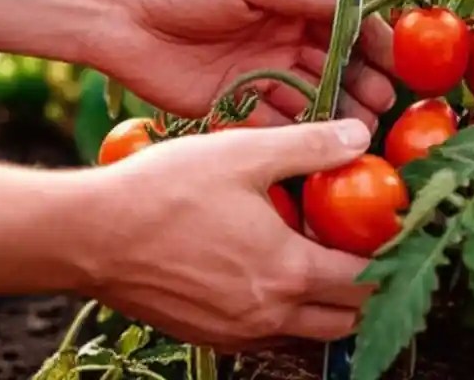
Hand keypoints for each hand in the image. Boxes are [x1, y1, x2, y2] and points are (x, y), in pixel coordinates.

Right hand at [74, 119, 373, 351]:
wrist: (88, 235)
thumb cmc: (159, 191)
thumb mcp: (239, 153)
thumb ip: (307, 147)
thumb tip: (360, 137)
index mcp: (289, 269)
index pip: (368, 279)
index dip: (384, 254)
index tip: (382, 229)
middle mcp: (270, 312)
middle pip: (347, 318)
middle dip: (361, 288)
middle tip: (350, 247)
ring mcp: (237, 330)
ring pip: (306, 333)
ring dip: (318, 304)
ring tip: (303, 260)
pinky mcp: (205, 335)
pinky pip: (262, 335)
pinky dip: (274, 312)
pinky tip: (251, 273)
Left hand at [105, 0, 395, 125]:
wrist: (113, 15)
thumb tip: (355, 7)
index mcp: (280, 4)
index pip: (340, 26)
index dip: (371, 45)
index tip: (399, 65)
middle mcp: (272, 41)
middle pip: (330, 67)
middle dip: (360, 85)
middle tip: (382, 105)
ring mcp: (251, 75)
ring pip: (306, 99)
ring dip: (333, 113)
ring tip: (359, 130)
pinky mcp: (226, 105)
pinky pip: (269, 123)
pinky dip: (294, 133)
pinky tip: (317, 143)